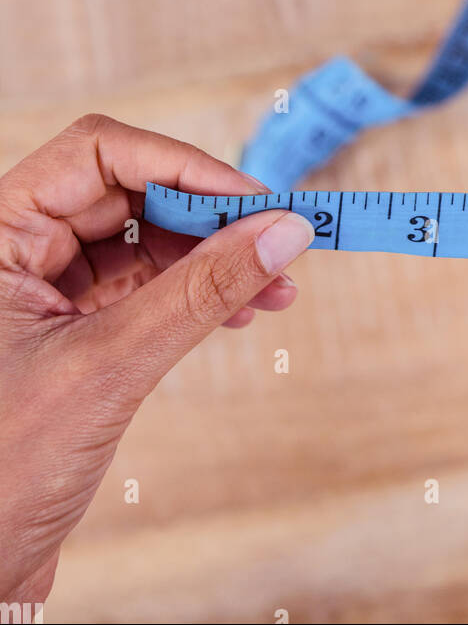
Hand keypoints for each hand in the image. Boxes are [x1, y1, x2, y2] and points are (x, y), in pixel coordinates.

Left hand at [0, 113, 313, 605]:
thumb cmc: (1, 470)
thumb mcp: (108, 368)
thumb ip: (198, 293)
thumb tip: (282, 231)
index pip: (98, 154)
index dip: (180, 165)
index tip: (252, 198)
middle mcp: (18, 248)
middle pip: (128, 190)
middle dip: (208, 212)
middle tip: (278, 235)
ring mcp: (46, 287)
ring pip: (144, 237)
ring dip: (213, 255)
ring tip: (277, 282)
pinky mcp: (74, 328)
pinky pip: (147, 285)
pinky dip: (199, 292)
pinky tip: (246, 306)